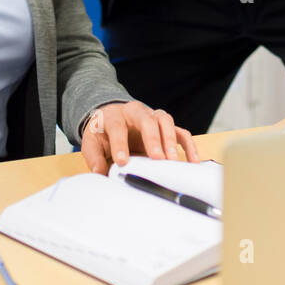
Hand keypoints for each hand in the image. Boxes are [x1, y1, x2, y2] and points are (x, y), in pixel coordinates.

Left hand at [79, 101, 200, 174]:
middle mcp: (136, 112)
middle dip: (153, 139)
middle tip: (157, 158)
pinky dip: (188, 145)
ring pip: (165, 121)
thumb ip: (94, 157)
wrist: (111, 118)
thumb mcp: (92, 142)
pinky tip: (192, 161)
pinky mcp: (166, 128)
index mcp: (114, 116)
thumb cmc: (103, 132)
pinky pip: (180, 132)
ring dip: (170, 141)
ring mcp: (153, 117)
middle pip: (146, 119)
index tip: (122, 161)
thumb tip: (100, 171)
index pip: (117, 127)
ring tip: (173, 161)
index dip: (120, 144)